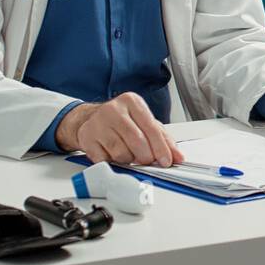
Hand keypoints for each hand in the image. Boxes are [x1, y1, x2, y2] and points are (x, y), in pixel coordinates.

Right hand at [56, 93, 185, 166]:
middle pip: (137, 141)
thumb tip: (177, 156)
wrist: (88, 119)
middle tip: (146, 160)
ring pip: (121, 152)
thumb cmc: (121, 121)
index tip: (166, 161)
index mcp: (132, 101)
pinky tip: (113, 154)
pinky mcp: (86, 138)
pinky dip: (113, 162)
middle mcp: (113, 109)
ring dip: (129, 159)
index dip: (161, 147)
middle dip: (146, 156)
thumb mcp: (144, 122)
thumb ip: (163, 138)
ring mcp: (98, 123)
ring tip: (127, 152)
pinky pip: (105, 159)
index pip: (151, 127)